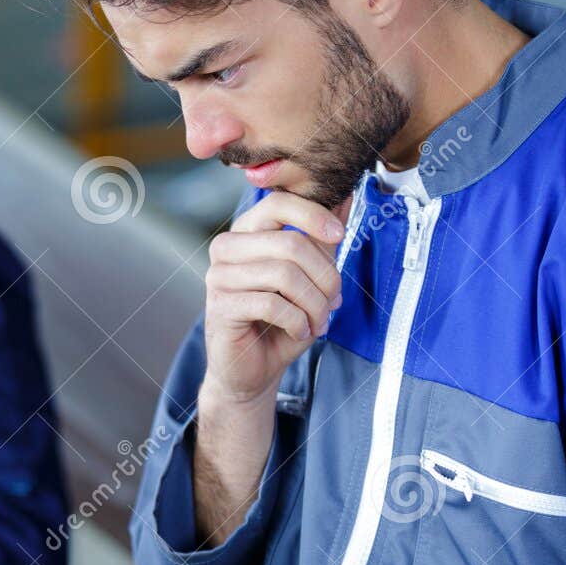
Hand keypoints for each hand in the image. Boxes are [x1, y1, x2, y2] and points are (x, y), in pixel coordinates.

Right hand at [200, 191, 345, 408]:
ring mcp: (219, 276)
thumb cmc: (280, 322)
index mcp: (246, 232)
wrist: (253, 370)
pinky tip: (300, 332)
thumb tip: (346, 195)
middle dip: (325, 276)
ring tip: (319, 321)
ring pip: (284, 275)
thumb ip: (321, 239)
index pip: (278, 203)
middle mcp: (227, 248)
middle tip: (334, 301)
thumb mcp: (309, 277)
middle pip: (290, 243)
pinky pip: (272, 305)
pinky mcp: (220, 306)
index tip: (340, 235)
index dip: (313, 215)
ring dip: (314, 304)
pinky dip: (298, 322)